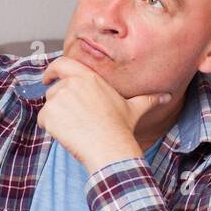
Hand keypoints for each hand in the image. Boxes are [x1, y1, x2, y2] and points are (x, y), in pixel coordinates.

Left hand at [37, 56, 169, 173]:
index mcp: (89, 77)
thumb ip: (148, 99)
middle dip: (59, 103)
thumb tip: (167, 97)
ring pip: (48, 106)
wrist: (110, 147)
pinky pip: (42, 120)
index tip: (48, 77)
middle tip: (71, 117)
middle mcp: (72, 83)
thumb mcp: (135, 109)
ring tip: (75, 128)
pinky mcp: (49, 114)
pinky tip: (68, 134)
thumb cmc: (121, 128)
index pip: (62, 63)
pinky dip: (50, 128)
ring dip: (56, 117)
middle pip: (54, 89)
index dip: (52, 70)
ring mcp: (59, 98)